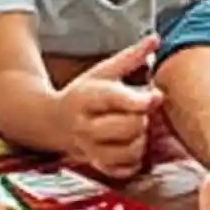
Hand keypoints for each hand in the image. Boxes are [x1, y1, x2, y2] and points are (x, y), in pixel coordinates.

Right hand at [58, 35, 162, 179]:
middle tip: (140, 112)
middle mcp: (85, 125)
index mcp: (87, 97)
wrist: (53, 121)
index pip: (116, 100)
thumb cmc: (85, 93)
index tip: (156, 96)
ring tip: (136, 128)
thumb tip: (156, 39)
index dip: (142, 100)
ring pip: (129, 151)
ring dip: (141, 140)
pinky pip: (125, 170)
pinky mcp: (95, 165)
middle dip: (142, 119)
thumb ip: (131, 57)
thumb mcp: (103, 71)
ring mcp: (89, 149)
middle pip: (128, 128)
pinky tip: (131, 146)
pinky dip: (134, 160)